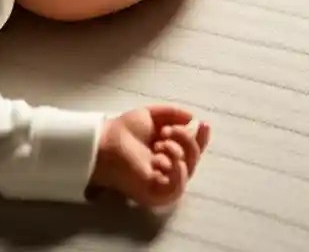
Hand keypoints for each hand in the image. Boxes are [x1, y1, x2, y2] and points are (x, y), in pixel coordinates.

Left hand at [89, 105, 210, 207]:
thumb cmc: (123, 130)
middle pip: (193, 158)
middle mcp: (166, 168)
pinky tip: (165, 160)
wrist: (105, 143)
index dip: (200, 138)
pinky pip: (178, 188)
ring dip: (179, 153)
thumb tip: (192, 118)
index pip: (191, 149)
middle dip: (186, 140)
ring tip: (160, 144)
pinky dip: (177, 172)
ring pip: (188, 171)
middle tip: (167, 131)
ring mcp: (162, 183)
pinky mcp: (156, 195)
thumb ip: (172, 113)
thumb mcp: (150, 115)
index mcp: (166, 152)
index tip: (202, 123)